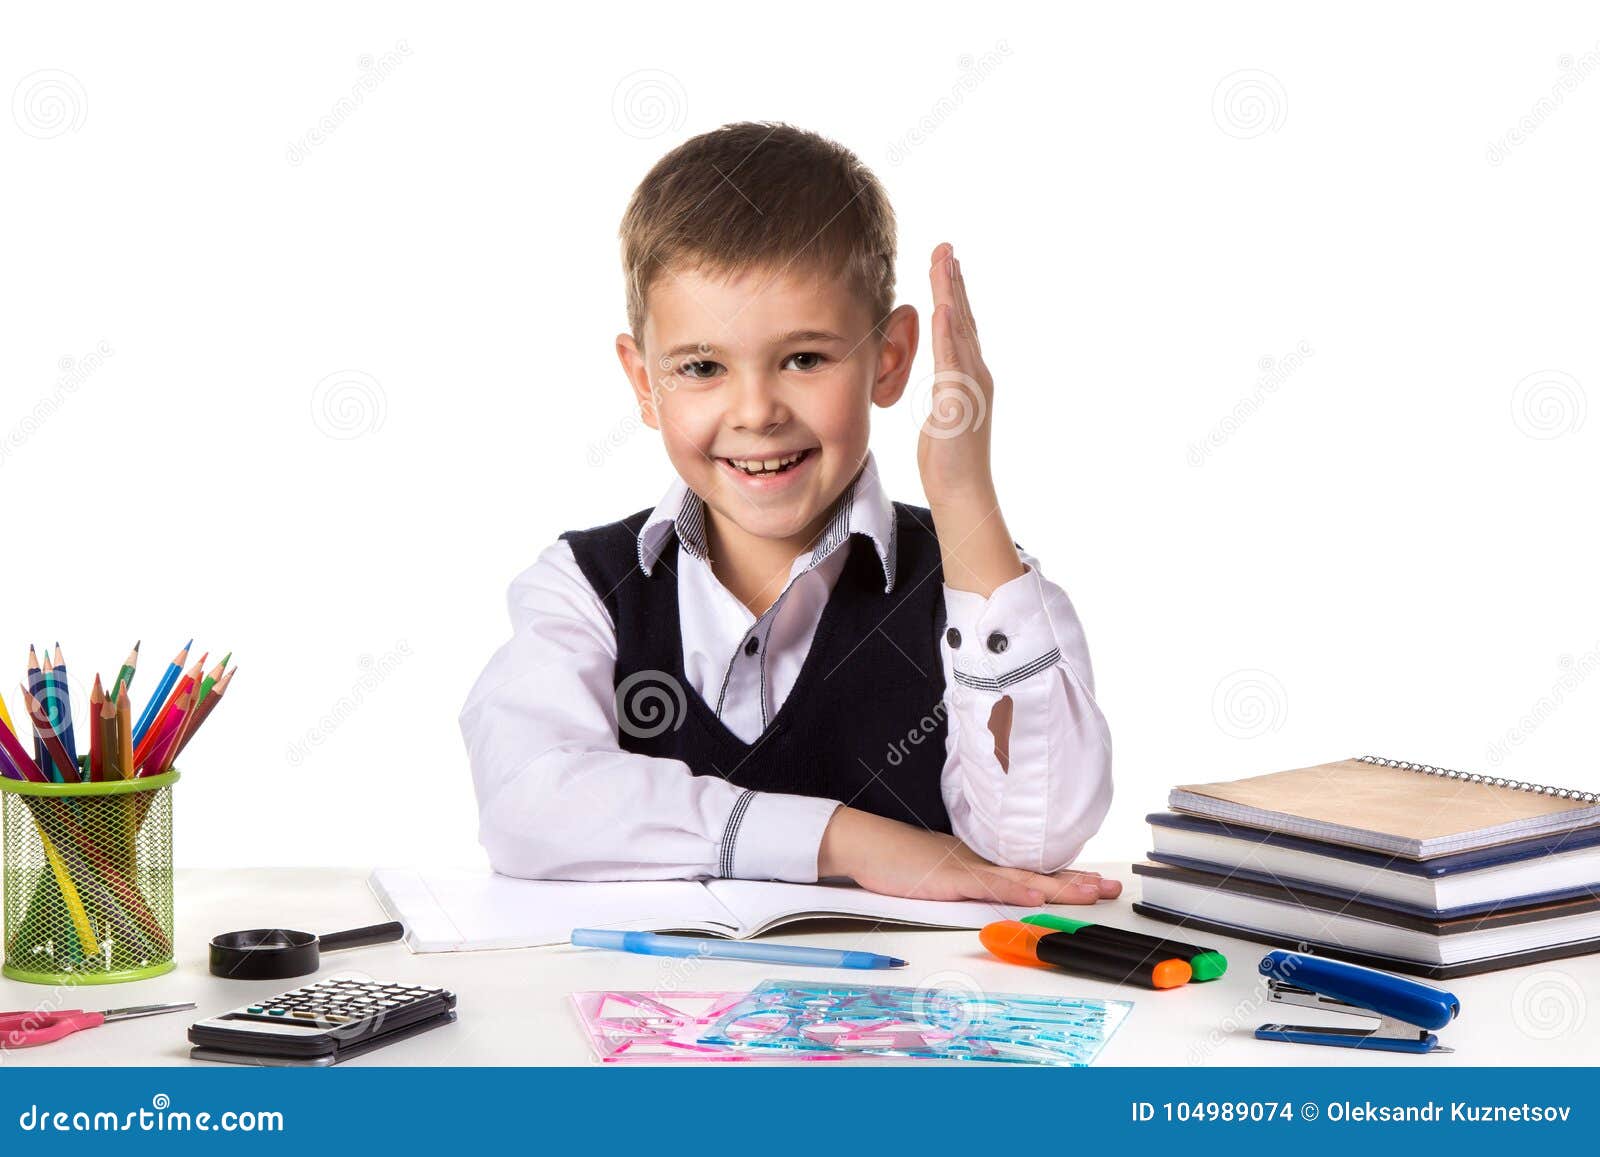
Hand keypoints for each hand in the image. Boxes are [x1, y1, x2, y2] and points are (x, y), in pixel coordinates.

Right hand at [817, 806, 1122, 905]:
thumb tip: (993, 895)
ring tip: (1090, 892)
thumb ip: (966, 882)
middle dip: (1076, 881)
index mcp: (979, 862)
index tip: (1094, 881)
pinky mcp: (948, 878)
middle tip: (1110, 886)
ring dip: (1058, 886)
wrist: (864, 842)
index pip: (1030, 872)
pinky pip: (986, 885)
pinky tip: (1035, 896)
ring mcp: (966, 868)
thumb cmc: (895, 859)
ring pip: (1021, 879)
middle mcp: (980, 862)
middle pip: (1035, 873)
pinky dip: (1013, 891)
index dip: (1064, 877)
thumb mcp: (938, 875)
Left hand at [917, 242, 994, 503]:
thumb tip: (943, 381)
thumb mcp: (943, 417)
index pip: (958, 326)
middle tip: (945, 247)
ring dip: (952, 294)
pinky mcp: (960, 401)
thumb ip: (946, 392)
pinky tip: (945, 307)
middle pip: (962, 318)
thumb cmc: (948, 462)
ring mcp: (970, 386)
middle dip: (952, 281)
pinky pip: (953, 360)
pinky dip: (950, 332)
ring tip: (945, 261)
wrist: (962, 492)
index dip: (952, 293)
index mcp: (968, 377)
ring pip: (959, 330)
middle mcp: (975, 375)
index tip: (944, 262)